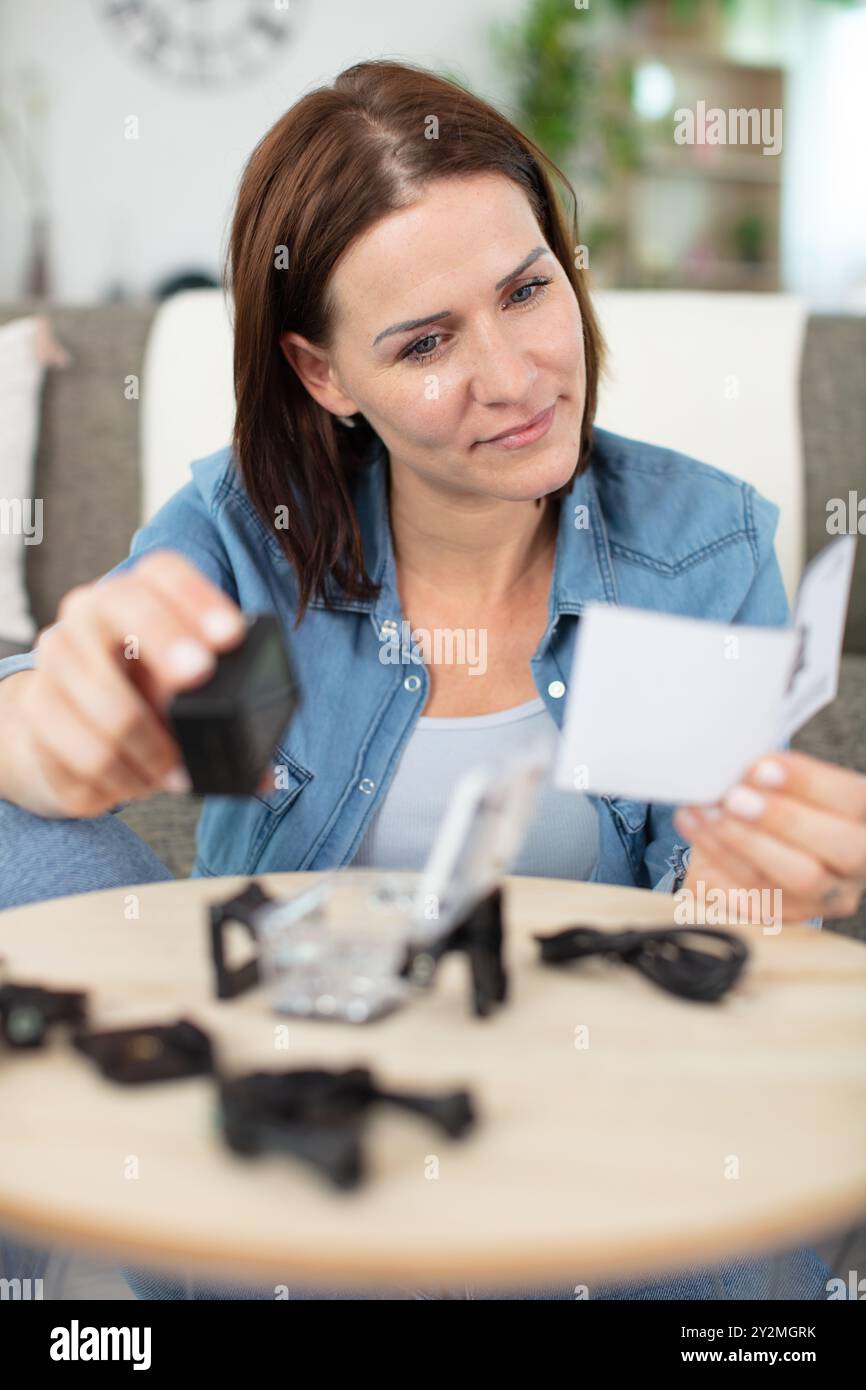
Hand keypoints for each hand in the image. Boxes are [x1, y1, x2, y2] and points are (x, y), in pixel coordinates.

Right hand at [3, 550, 247, 818]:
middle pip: (125, 607)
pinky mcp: (37, 706)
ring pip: (110, 705)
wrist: (61, 727)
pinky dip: (122, 780)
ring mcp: (57, 658)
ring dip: (154, 751)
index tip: (231, 636)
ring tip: (175, 773)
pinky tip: (137, 781)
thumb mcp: (182, 695)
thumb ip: (224, 716)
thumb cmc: (139, 700)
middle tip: (201, 677)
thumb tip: (264, 777)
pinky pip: (86, 754)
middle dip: (167, 641)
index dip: (198, 598)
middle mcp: (89, 613)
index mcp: (136, 594)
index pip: (163, 572)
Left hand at [673, 750, 865, 924]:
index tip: (760, 768)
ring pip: (797, 877)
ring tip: (705, 811)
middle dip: (781, 820)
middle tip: (733, 798)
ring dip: (743, 842)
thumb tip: (742, 768)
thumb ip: (773, 774)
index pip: (853, 800)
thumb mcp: (785, 780)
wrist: (760, 840)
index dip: (809, 783)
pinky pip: (757, 898)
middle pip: (838, 847)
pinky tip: (695, 828)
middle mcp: (858, 863)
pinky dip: (719, 860)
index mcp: (864, 818)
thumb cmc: (776, 798)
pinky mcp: (788, 914)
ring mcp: (827, 895)